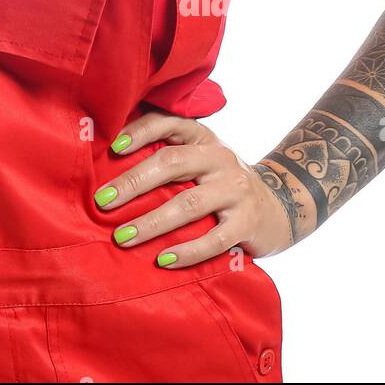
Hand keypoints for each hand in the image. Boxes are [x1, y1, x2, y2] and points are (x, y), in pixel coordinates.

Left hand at [94, 108, 292, 264]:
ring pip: (188, 204)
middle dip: (134, 182)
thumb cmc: (221, 181)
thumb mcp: (200, 158)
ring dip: (151, 222)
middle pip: (172, 163)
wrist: (281, 205)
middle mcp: (219, 158)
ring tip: (122, 238)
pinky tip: (163, 261)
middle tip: (103, 201)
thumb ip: (167, 154)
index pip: (169, 124)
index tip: (113, 148)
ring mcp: (236, 190)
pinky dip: (187, 251)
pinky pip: (214, 240)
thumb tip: (108, 161)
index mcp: (202, 137)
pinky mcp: (248, 223)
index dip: (140, 132)